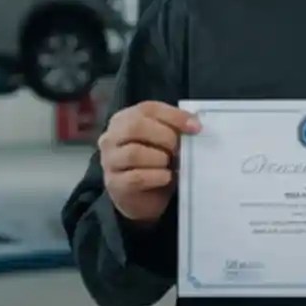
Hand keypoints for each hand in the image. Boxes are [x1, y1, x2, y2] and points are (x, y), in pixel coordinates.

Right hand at [99, 101, 201, 226]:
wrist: (143, 196)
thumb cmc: (154, 162)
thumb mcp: (163, 141)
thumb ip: (174, 129)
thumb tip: (194, 124)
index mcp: (125, 119)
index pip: (148, 109)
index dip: (174, 116)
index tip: (195, 127)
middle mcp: (111, 137)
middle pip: (135, 127)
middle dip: (164, 137)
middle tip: (179, 149)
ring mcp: (110, 161)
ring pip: (134, 153)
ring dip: (160, 158)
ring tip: (171, 164)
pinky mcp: (115, 184)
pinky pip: (136, 177)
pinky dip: (156, 177)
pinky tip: (166, 177)